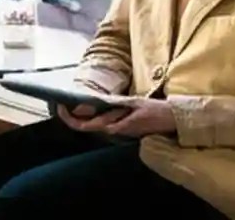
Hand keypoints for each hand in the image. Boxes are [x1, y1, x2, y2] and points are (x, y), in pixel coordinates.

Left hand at [58, 96, 176, 137]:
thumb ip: (114, 105)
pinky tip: (88, 109)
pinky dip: (93, 117)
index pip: (86, 126)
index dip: (70, 119)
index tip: (60, 107)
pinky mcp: (124, 130)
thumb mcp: (133, 103)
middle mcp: (115, 132)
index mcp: (116, 125)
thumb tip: (93, 104)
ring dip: (81, 117)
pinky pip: (104, 125)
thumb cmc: (154, 110)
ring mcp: (119, 132)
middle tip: (60, 104)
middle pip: (87, 128)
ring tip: (69, 104)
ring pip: (94, 127)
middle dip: (71, 117)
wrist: (173, 119)